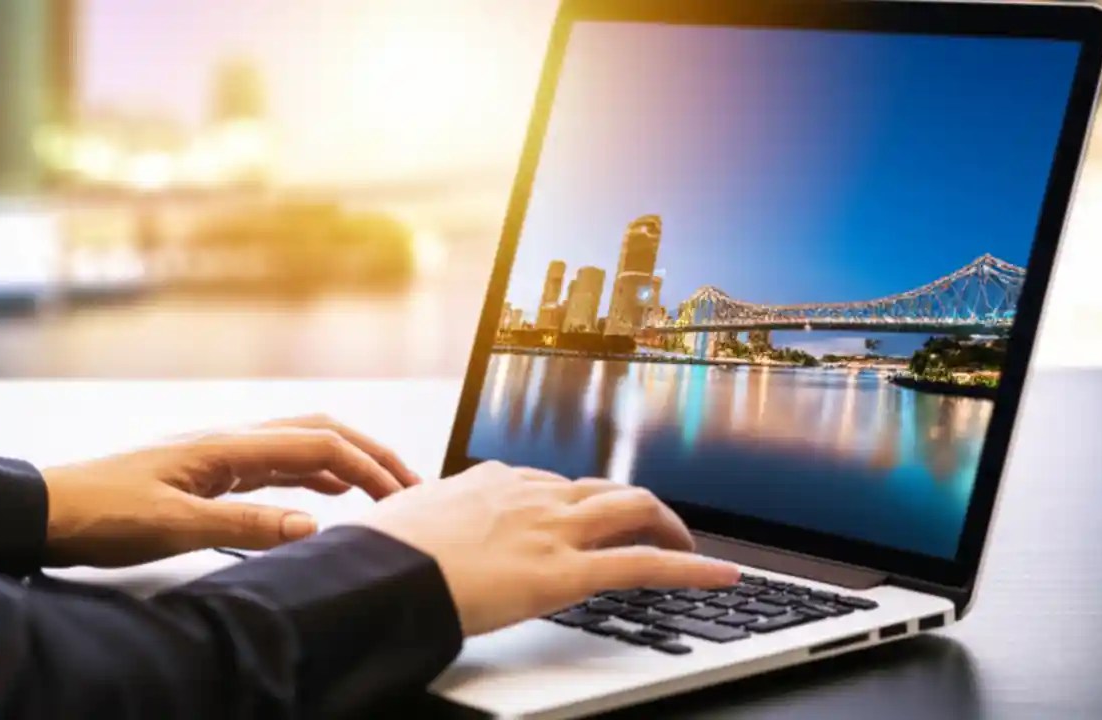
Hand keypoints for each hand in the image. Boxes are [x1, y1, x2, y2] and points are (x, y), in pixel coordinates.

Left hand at [43, 414, 419, 567]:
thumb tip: (313, 525)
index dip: (364, 463)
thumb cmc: (102, 513)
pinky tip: (327, 492)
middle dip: (368, 452)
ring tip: (382, 487)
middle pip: (318, 431)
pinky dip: (314, 474)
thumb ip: (245, 525)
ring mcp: (223, 453)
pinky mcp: (213, 472)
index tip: (398, 490)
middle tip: (408, 481)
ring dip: (346, 461)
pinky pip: (278, 465)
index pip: (315, 442)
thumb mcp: (174, 525)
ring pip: (301, 445)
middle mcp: (232, 440)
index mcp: (228, 445)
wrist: (51, 510)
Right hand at [350, 461, 739, 636]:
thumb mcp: (412, 517)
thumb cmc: (384, 550)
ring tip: (690, 545)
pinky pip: (645, 565)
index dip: (582, 503)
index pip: (558, 484)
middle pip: (607, 487)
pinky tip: (721, 573)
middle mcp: (534, 494)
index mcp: (497, 480)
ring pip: (634, 510)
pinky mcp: (566, 571)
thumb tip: (431, 521)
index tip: (588, 516)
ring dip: (669, 525)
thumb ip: (440, 515)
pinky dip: (692, 568)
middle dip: (639, 505)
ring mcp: (554, 529)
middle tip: (655, 527)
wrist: (380, 570)